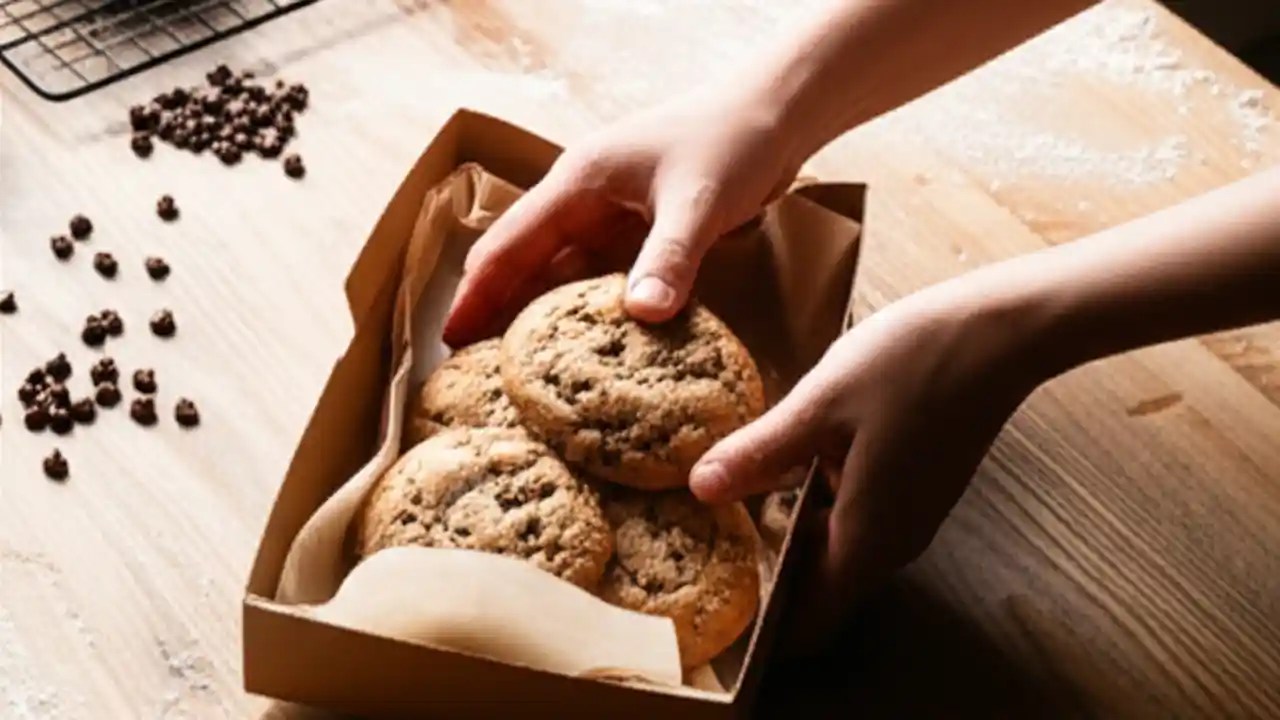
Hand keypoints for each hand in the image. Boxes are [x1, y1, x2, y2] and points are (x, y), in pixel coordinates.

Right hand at [444, 91, 802, 345]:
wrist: (776, 113)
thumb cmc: (732, 142)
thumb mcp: (698, 201)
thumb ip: (669, 258)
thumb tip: (641, 315)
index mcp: (578, 182)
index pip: (509, 243)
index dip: (477, 292)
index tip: (450, 338)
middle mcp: (584, 199)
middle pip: (525, 261)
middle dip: (496, 310)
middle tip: (475, 370)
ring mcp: (612, 215)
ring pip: (561, 272)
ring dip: (540, 314)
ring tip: (517, 371)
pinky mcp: (641, 231)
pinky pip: (601, 276)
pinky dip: (587, 309)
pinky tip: (584, 347)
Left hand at [689, 281, 1046, 651]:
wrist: (1002, 330)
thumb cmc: (912, 363)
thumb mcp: (821, 403)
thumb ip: (760, 452)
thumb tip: (700, 489)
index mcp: (869, 538)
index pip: (811, 622)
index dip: (764, 630)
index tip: (715, 613)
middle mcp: (893, 541)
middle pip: (820, 589)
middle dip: (767, 582)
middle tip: (702, 557)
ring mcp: (909, 513)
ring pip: (836, 549)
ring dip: (789, 539)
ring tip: (726, 512)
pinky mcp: (915, 484)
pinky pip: (854, 517)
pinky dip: (814, 508)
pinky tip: (780, 467)